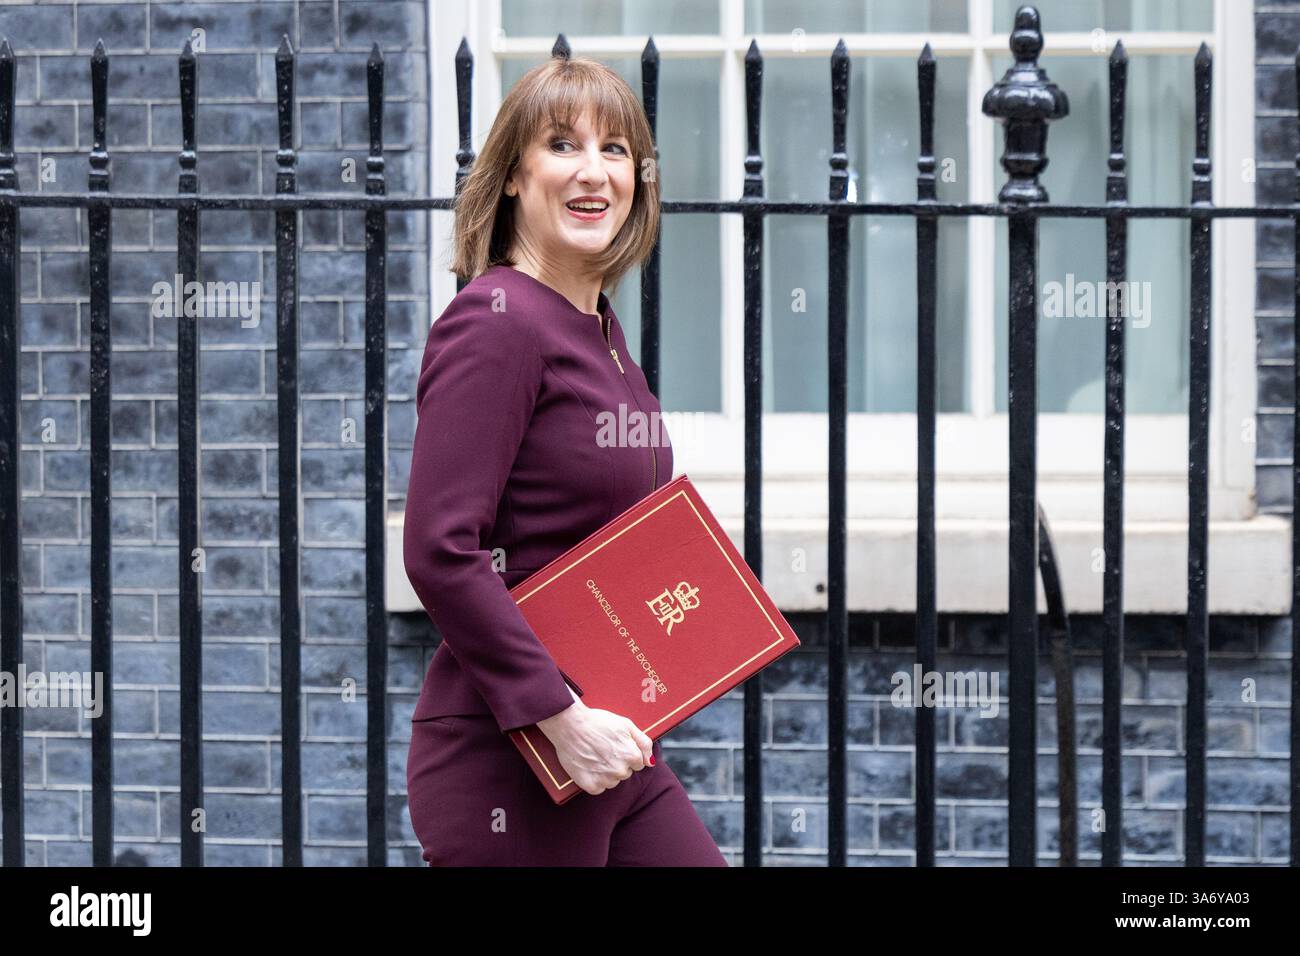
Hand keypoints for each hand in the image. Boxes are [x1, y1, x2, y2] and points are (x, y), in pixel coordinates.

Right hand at [536, 688, 654, 795]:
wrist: (569, 724)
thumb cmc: (597, 721)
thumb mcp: (626, 724)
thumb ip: (644, 743)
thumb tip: (651, 762)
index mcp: (632, 755)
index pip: (638, 763)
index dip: (627, 753)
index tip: (615, 745)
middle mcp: (621, 770)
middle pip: (625, 773)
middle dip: (617, 763)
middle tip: (603, 749)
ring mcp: (605, 779)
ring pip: (612, 781)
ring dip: (606, 772)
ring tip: (594, 756)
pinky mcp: (590, 785)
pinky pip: (599, 788)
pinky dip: (594, 780)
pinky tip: (588, 765)